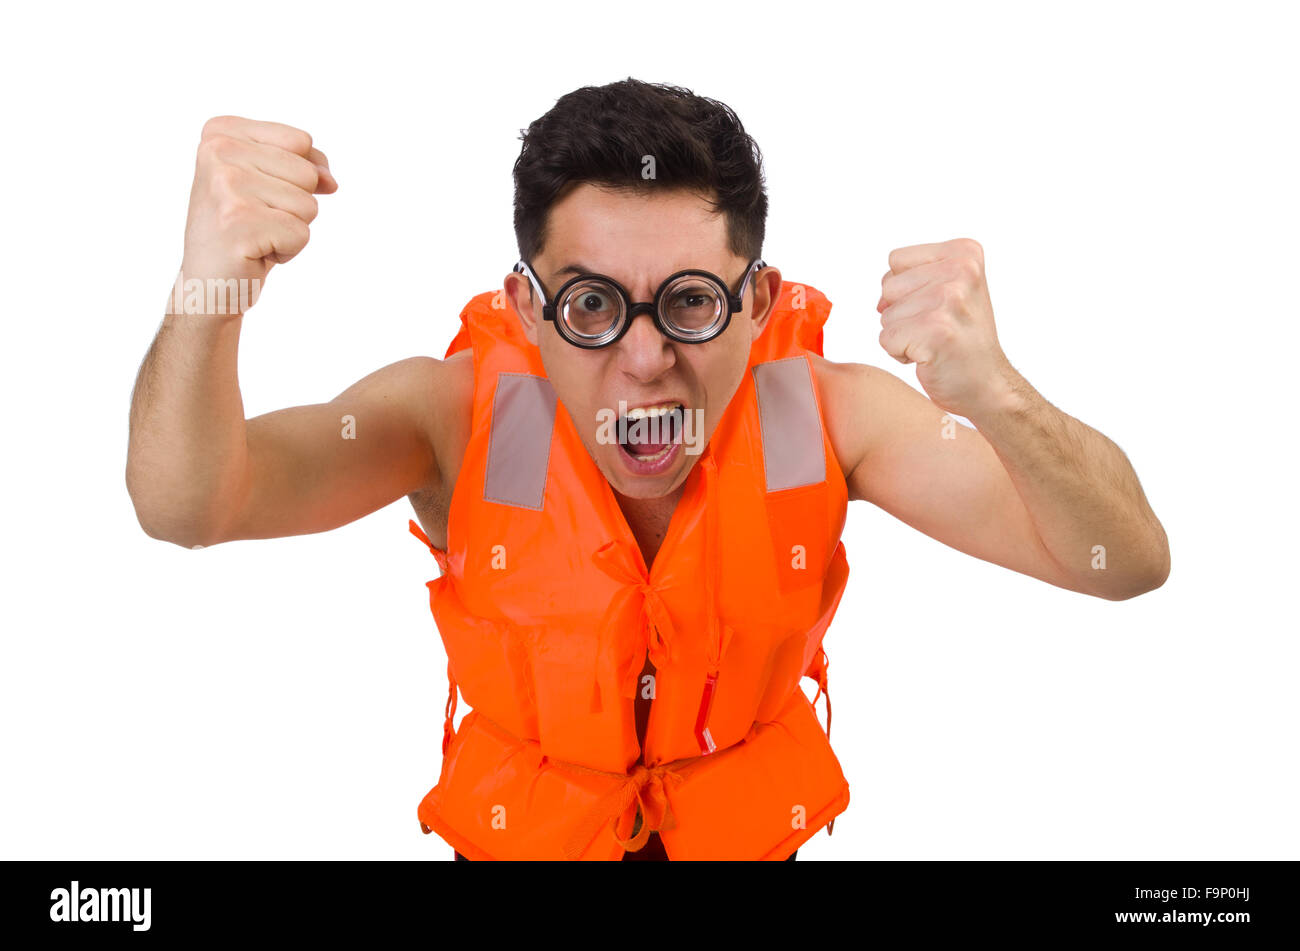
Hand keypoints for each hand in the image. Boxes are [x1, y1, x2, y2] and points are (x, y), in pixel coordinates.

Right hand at [177, 116, 337, 312]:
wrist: (208, 282)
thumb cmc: (241, 229)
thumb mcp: (267, 182)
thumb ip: (303, 164)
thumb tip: (331, 182)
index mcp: (221, 131)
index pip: (301, 141)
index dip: (295, 176)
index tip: (257, 193)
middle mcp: (218, 151)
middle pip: (307, 173)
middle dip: (293, 205)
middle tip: (255, 219)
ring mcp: (226, 185)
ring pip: (308, 205)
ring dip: (290, 229)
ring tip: (255, 235)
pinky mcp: (239, 221)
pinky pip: (301, 234)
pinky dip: (287, 251)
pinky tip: (255, 252)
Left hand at [876, 237, 1015, 419]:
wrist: (988, 385)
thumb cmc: (962, 339)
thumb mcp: (948, 291)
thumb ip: (910, 279)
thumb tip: (880, 302)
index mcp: (965, 252)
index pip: (896, 260)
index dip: (906, 290)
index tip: (937, 308)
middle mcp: (961, 270)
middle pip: (888, 286)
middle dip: (902, 313)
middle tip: (936, 329)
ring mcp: (949, 299)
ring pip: (886, 315)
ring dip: (902, 335)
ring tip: (935, 342)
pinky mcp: (936, 330)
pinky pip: (887, 338)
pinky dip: (900, 353)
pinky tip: (930, 357)